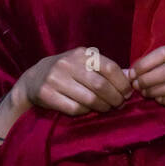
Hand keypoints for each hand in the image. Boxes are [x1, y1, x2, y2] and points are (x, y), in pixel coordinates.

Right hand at [16, 47, 131, 117]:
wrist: (33, 79)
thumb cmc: (67, 72)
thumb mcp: (85, 64)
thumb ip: (107, 69)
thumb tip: (131, 76)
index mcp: (81, 53)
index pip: (109, 67)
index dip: (122, 83)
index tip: (127, 93)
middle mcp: (68, 63)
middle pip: (100, 86)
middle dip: (115, 98)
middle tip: (119, 104)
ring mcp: (55, 79)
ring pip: (89, 99)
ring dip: (102, 107)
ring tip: (106, 108)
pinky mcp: (46, 94)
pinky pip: (74, 108)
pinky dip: (85, 112)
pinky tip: (88, 110)